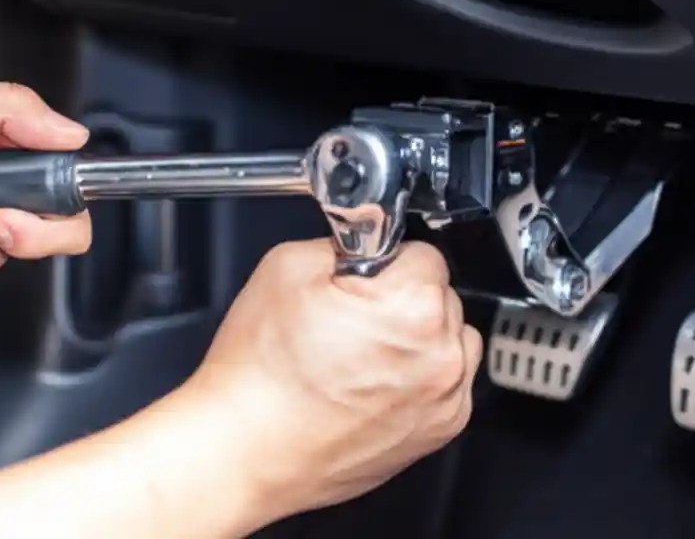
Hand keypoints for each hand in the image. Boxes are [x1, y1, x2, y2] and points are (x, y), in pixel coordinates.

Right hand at [159, 239, 481, 525]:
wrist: (245, 451)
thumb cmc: (261, 375)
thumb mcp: (288, 266)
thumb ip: (345, 243)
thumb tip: (370, 245)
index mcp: (413, 307)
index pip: (423, 253)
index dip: (383, 262)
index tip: (360, 280)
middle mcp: (442, 355)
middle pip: (440, 296)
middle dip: (400, 299)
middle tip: (350, 320)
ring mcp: (445, 399)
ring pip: (449, 340)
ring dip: (419, 338)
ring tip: (362, 355)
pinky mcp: (439, 430)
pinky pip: (446, 383)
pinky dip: (419, 378)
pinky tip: (371, 384)